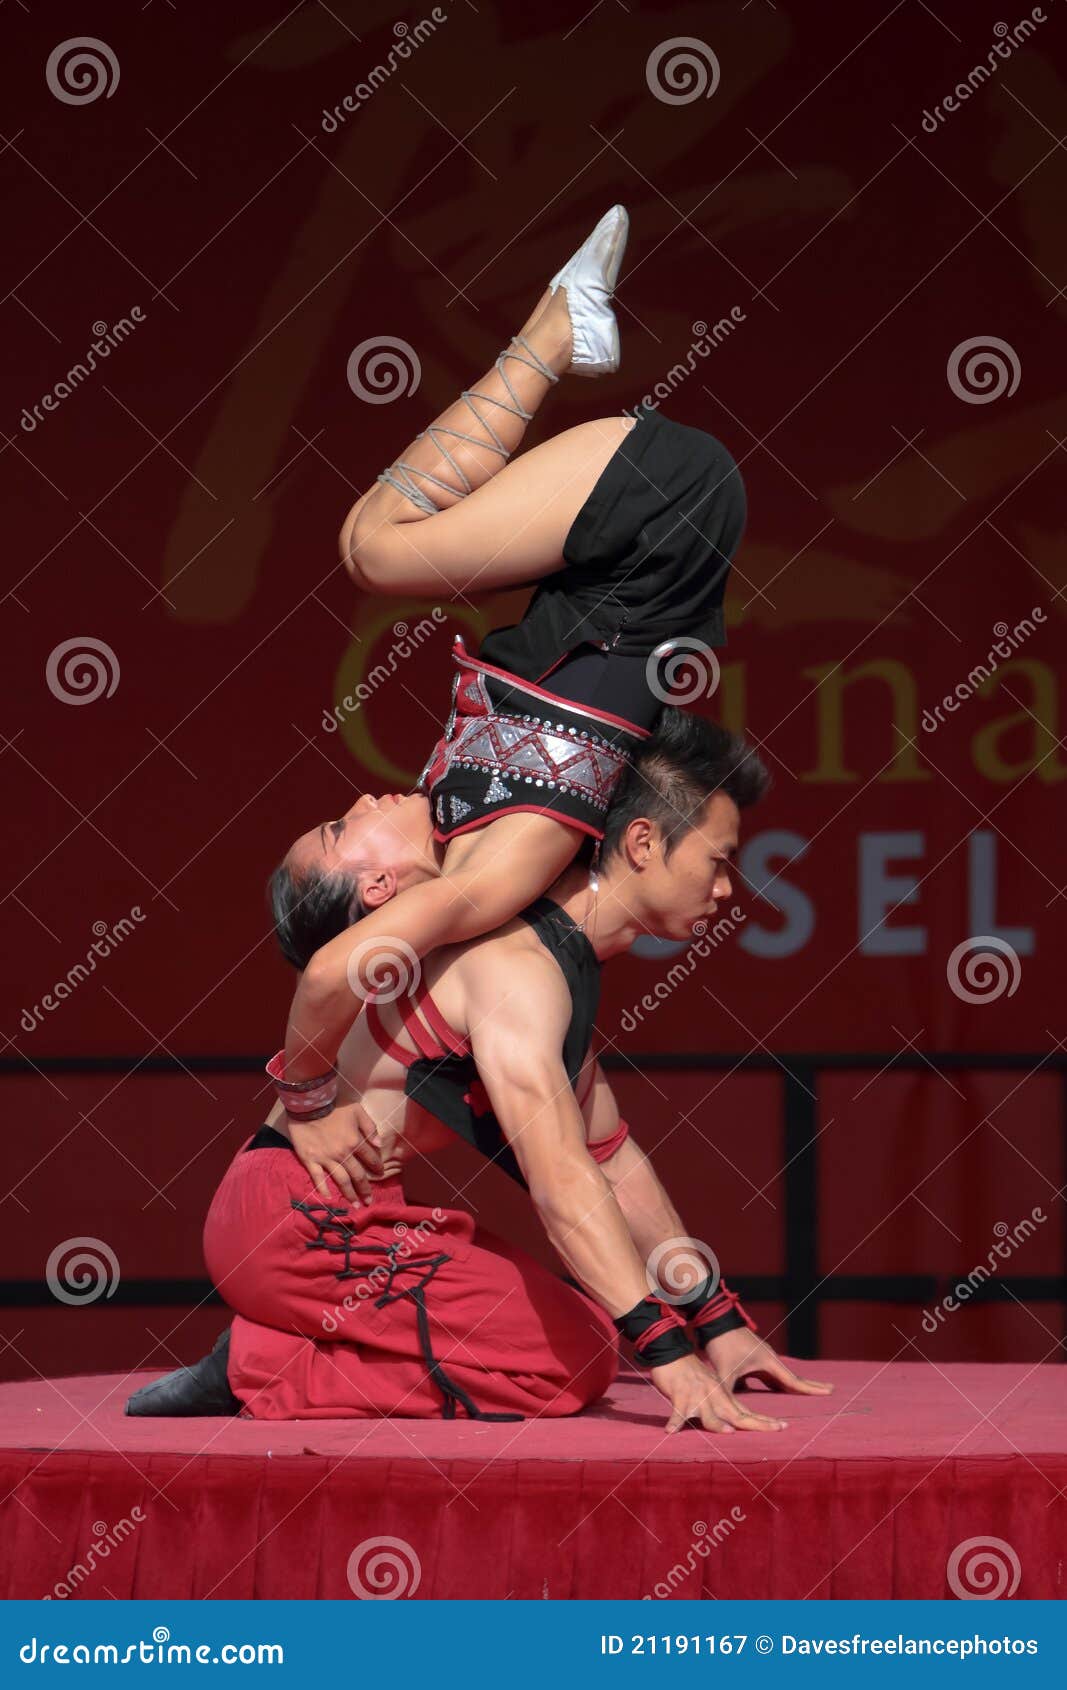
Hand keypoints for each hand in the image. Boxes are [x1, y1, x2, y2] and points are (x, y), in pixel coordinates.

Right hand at [288, 1102, 383, 1204]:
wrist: (308, 1105)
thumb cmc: (334, 1106)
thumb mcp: (357, 1111)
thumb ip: (370, 1127)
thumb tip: (379, 1143)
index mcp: (354, 1141)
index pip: (370, 1158)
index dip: (377, 1167)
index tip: (380, 1174)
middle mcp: (342, 1154)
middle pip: (357, 1175)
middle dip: (365, 1189)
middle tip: (370, 1201)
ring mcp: (326, 1159)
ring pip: (341, 1180)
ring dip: (349, 1194)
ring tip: (355, 1204)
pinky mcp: (311, 1160)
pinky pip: (318, 1178)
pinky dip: (323, 1189)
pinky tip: (328, 1199)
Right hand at [649, 1351, 786, 1434]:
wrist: (674, 1355)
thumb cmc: (691, 1376)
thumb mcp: (712, 1390)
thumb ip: (724, 1406)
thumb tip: (735, 1424)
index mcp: (723, 1396)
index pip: (747, 1412)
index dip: (764, 1421)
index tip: (783, 1427)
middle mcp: (715, 1397)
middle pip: (737, 1416)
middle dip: (756, 1424)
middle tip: (775, 1429)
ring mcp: (698, 1396)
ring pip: (709, 1415)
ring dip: (716, 1424)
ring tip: (727, 1433)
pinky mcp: (680, 1395)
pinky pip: (678, 1412)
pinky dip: (674, 1421)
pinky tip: (671, 1431)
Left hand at [703, 1327, 833, 1395]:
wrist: (715, 1321)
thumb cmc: (722, 1344)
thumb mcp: (725, 1370)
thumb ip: (727, 1391)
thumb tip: (727, 1411)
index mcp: (768, 1362)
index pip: (793, 1380)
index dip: (810, 1389)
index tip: (829, 1391)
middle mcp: (768, 1359)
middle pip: (792, 1377)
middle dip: (809, 1385)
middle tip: (829, 1389)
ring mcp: (761, 1358)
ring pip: (780, 1376)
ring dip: (791, 1385)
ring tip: (804, 1393)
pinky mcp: (751, 1358)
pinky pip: (767, 1375)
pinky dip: (775, 1383)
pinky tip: (774, 1390)